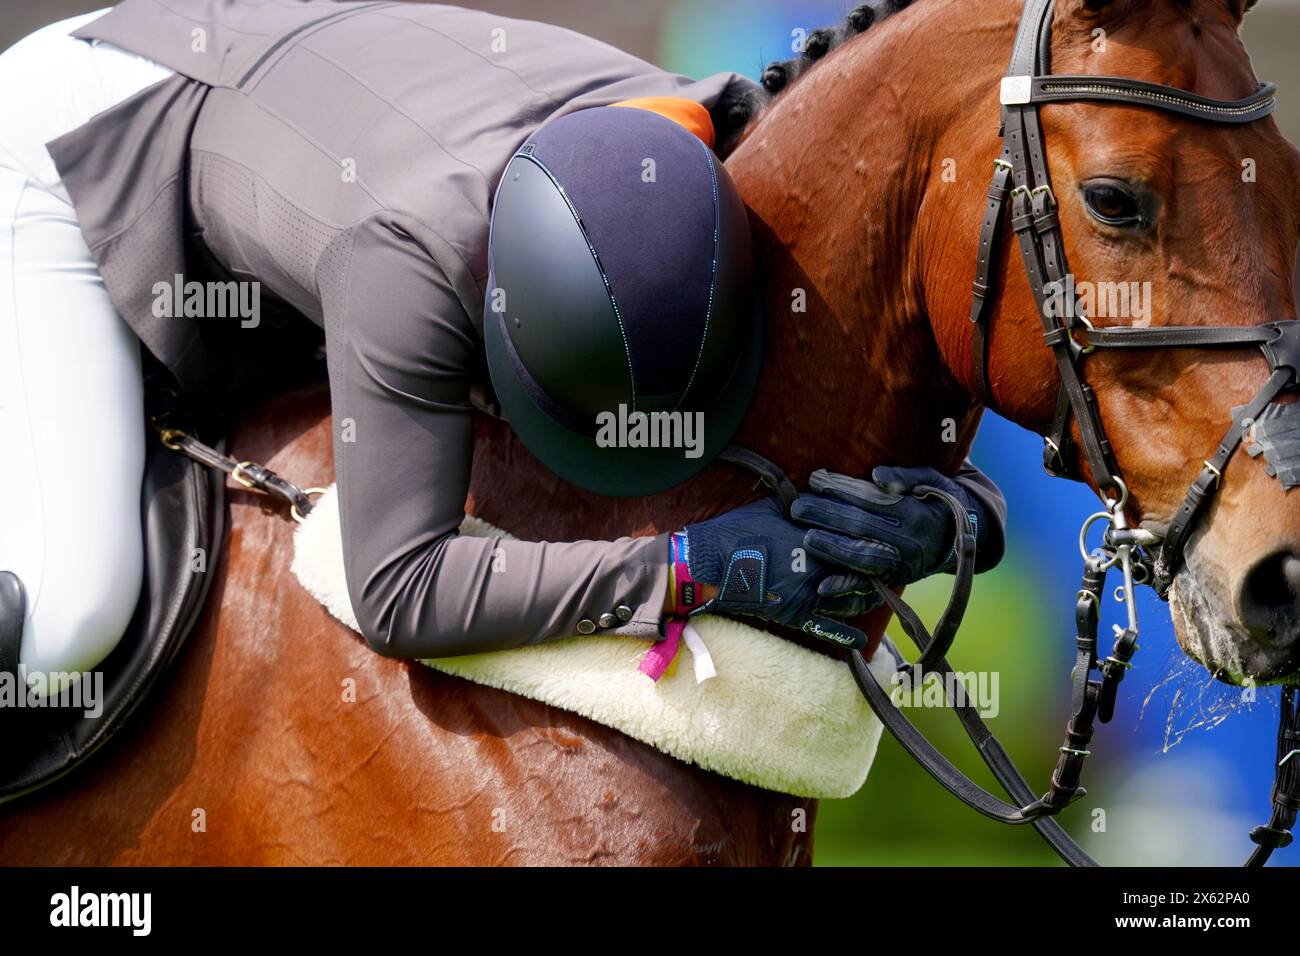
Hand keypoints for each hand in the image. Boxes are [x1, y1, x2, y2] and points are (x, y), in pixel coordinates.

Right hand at [676, 497, 888, 648]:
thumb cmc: (740, 529)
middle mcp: (821, 566)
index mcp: (818, 537)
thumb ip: (806, 503)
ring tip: (878, 596)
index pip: (858, 538)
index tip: (889, 539)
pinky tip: (861, 642)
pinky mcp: (796, 615)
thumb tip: (824, 495)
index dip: (876, 539)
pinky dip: (846, 637)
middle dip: (879, 569)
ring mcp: (810, 594)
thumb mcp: (776, 506)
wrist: (712, 562)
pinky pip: (827, 629)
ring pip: (852, 599)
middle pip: (862, 570)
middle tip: (892, 568)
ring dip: (868, 599)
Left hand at [791, 465, 992, 586]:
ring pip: (863, 558)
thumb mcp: (932, 480)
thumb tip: (877, 474)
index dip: (841, 489)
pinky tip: (822, 588)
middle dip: (826, 516)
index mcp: (916, 513)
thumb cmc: (940, 500)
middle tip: (797, 507)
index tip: (814, 479)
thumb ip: (905, 476)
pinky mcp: (896, 581)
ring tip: (806, 537)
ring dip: (832, 549)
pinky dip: (846, 589)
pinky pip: (869, 589)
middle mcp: (910, 543)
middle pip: (861, 528)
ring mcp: (903, 565)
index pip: (871, 500)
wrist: (963, 538)